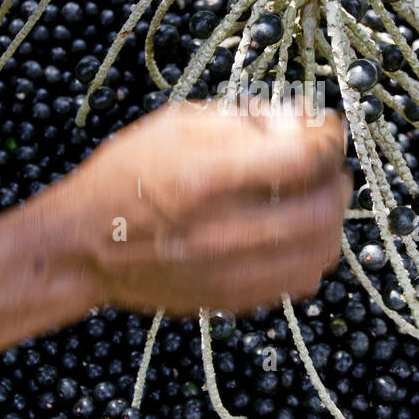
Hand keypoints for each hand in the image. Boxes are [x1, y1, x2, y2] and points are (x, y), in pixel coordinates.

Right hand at [53, 101, 352, 317]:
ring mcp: (233, 272)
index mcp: (208, 178)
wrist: (83, 249)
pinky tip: (294, 233)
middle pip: (325, 206)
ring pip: (324, 248)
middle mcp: (225, 230)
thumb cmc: (124, 178)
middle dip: (336, 177)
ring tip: (312, 197)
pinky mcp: (235, 299)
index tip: (327, 128)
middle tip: (324, 164)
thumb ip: (245, 120)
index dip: (329, 138)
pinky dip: (313, 250)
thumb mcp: (178, 125)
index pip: (305, 158)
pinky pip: (304, 279)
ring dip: (331, 217)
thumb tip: (304, 119)